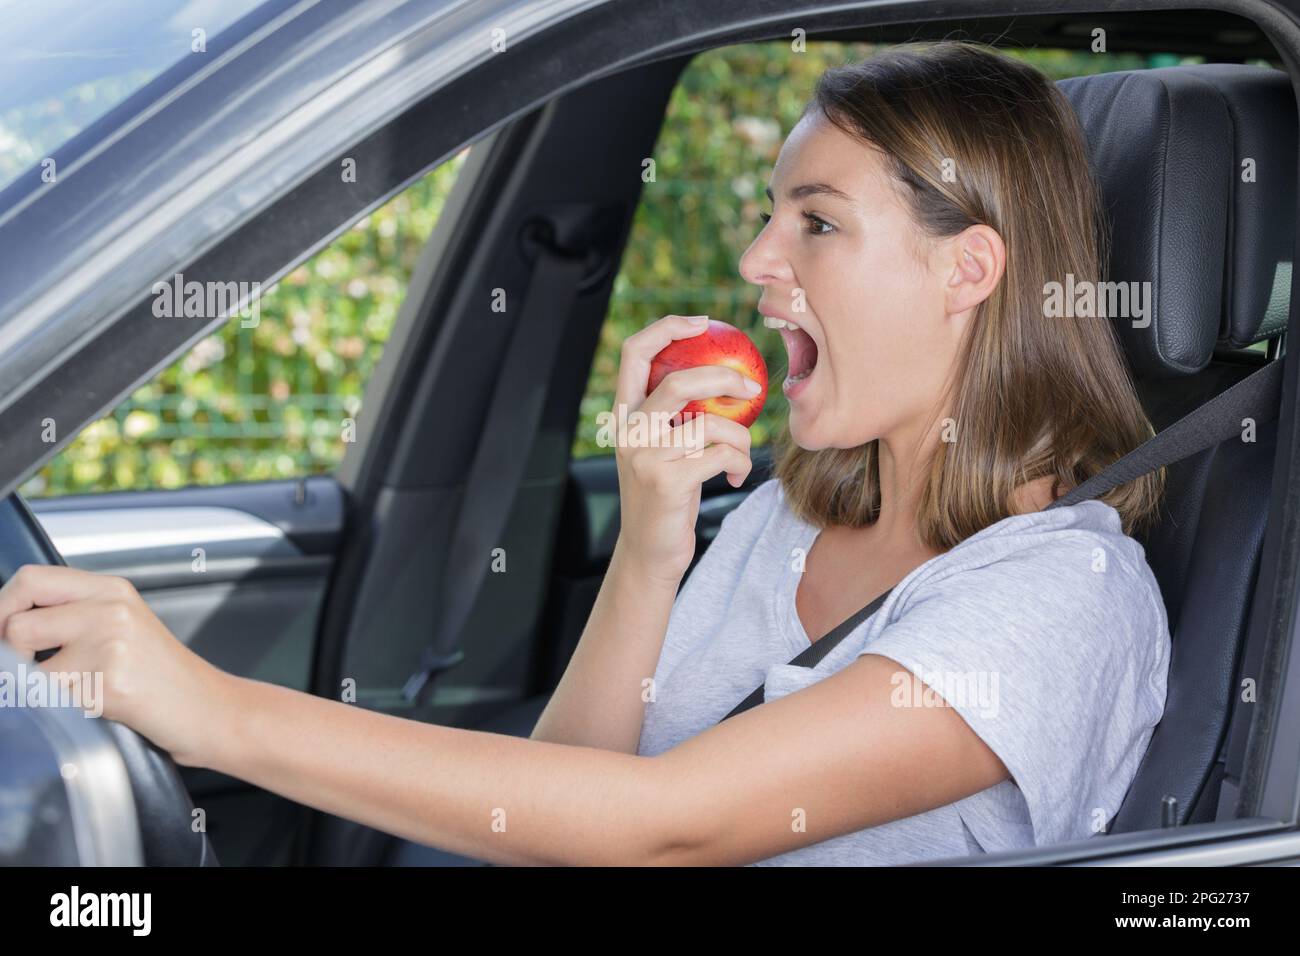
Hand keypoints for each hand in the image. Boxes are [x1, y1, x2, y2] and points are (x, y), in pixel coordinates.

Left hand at [0, 564, 234, 767]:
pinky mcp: (107, 683)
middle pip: (17, 624)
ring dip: (39, 686)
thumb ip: (74, 614)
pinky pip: (48, 698)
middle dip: (11, 654)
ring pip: (24, 666)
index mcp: (112, 589)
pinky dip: (60, 709)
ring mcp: (110, 644)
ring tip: (77, 690)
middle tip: (33, 670)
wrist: (209, 709)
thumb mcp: (124, 626)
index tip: (4, 632)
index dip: (4, 607)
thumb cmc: (164, 677)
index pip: (30, 580)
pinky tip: (96, 706)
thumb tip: (8, 625)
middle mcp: (110, 609)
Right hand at [611, 314, 757, 583]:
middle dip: (722, 379)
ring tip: (741, 456)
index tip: (702, 323)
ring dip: (740, 439)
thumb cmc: (666, 497)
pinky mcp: (667, 481)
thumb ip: (676, 417)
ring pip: (711, 425)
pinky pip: (721, 454)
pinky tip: (736, 476)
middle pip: (679, 383)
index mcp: (625, 416)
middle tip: (751, 385)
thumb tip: (726, 377)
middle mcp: (629, 431)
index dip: (667, 328)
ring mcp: (645, 456)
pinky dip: (739, 463)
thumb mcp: (660, 450)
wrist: (649, 552)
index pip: (634, 353)